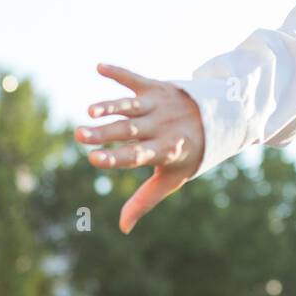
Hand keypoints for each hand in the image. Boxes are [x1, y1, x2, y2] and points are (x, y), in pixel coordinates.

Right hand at [74, 63, 204, 233]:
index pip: (137, 156)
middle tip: (79, 134)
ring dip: (110, 106)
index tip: (93, 159)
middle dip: (105, 133)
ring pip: (130, 106)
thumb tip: (123, 228)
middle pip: (129, 130)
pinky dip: (119, 72)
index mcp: (165, 150)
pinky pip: (135, 78)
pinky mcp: (155, 87)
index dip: (115, 157)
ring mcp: (159, 104)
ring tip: (90, 110)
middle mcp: (162, 126)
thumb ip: (145, 200)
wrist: (216, 116)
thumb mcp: (172, 178)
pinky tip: (99, 67)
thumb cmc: (187, 154)